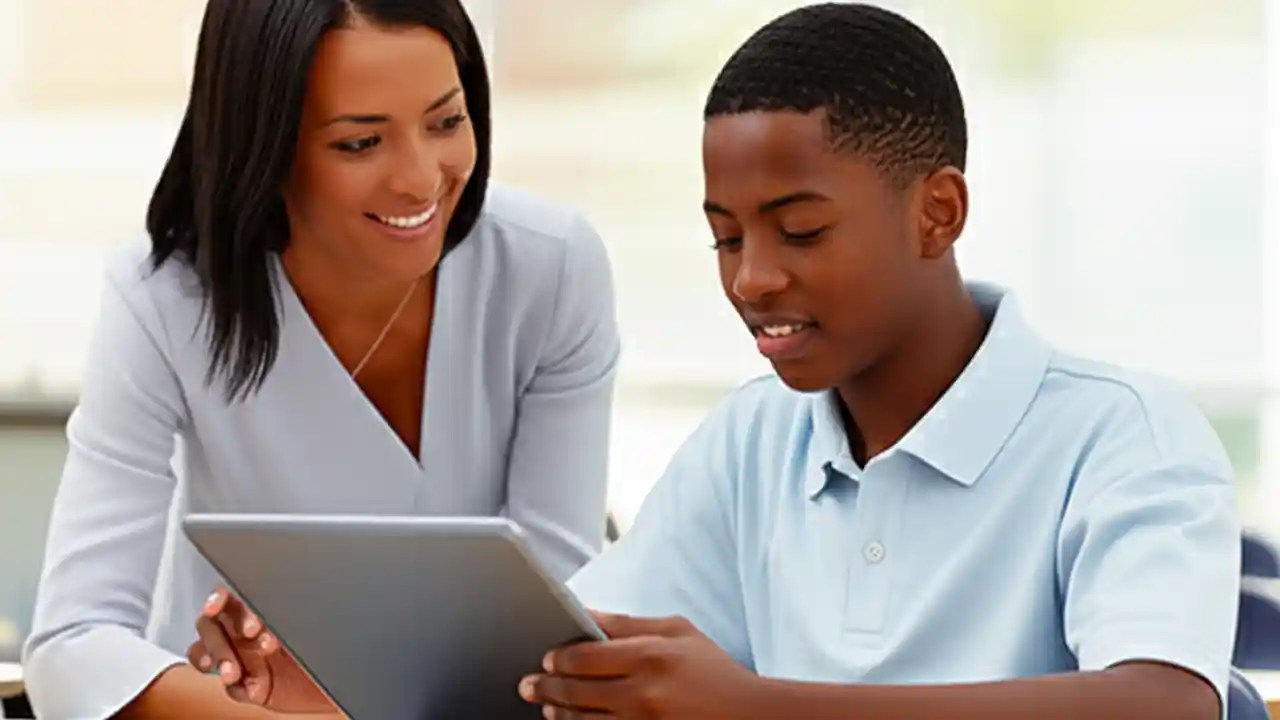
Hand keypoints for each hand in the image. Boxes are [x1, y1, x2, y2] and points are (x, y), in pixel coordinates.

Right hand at [187, 586, 335, 713]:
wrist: (337, 680)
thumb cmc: (328, 643)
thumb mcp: (312, 619)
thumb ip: (289, 610)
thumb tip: (280, 600)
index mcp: (257, 609)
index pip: (229, 598)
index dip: (217, 599)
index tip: (217, 606)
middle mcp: (244, 631)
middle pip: (210, 625)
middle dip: (221, 633)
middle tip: (249, 636)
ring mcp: (242, 657)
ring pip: (206, 653)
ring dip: (217, 658)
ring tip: (233, 671)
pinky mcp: (247, 684)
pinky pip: (228, 686)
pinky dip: (233, 685)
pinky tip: (244, 684)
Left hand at [518, 612, 762, 718]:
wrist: (750, 716)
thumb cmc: (714, 671)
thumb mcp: (677, 632)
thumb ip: (630, 623)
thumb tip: (588, 614)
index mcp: (648, 656)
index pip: (582, 656)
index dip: (557, 658)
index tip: (546, 657)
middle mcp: (641, 694)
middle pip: (574, 691)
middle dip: (544, 686)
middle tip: (528, 684)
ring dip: (557, 713)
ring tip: (547, 706)